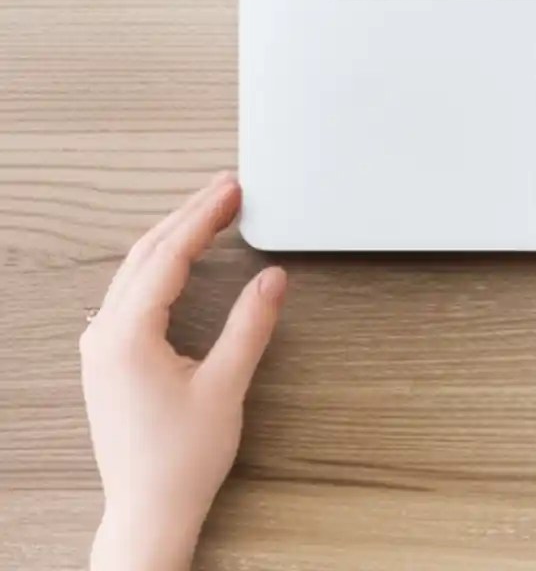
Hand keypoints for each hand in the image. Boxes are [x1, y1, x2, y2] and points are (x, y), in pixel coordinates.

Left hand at [80, 173, 286, 570]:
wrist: (148, 508)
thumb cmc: (181, 458)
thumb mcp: (226, 386)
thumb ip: (250, 325)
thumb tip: (272, 278)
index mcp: (126, 334)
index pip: (168, 255)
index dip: (204, 217)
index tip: (231, 190)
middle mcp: (103, 333)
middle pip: (146, 254)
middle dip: (188, 216)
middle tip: (227, 189)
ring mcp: (100, 346)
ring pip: (134, 271)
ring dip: (172, 237)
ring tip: (210, 214)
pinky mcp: (107, 360)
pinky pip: (129, 293)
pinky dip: (159, 266)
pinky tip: (180, 261)